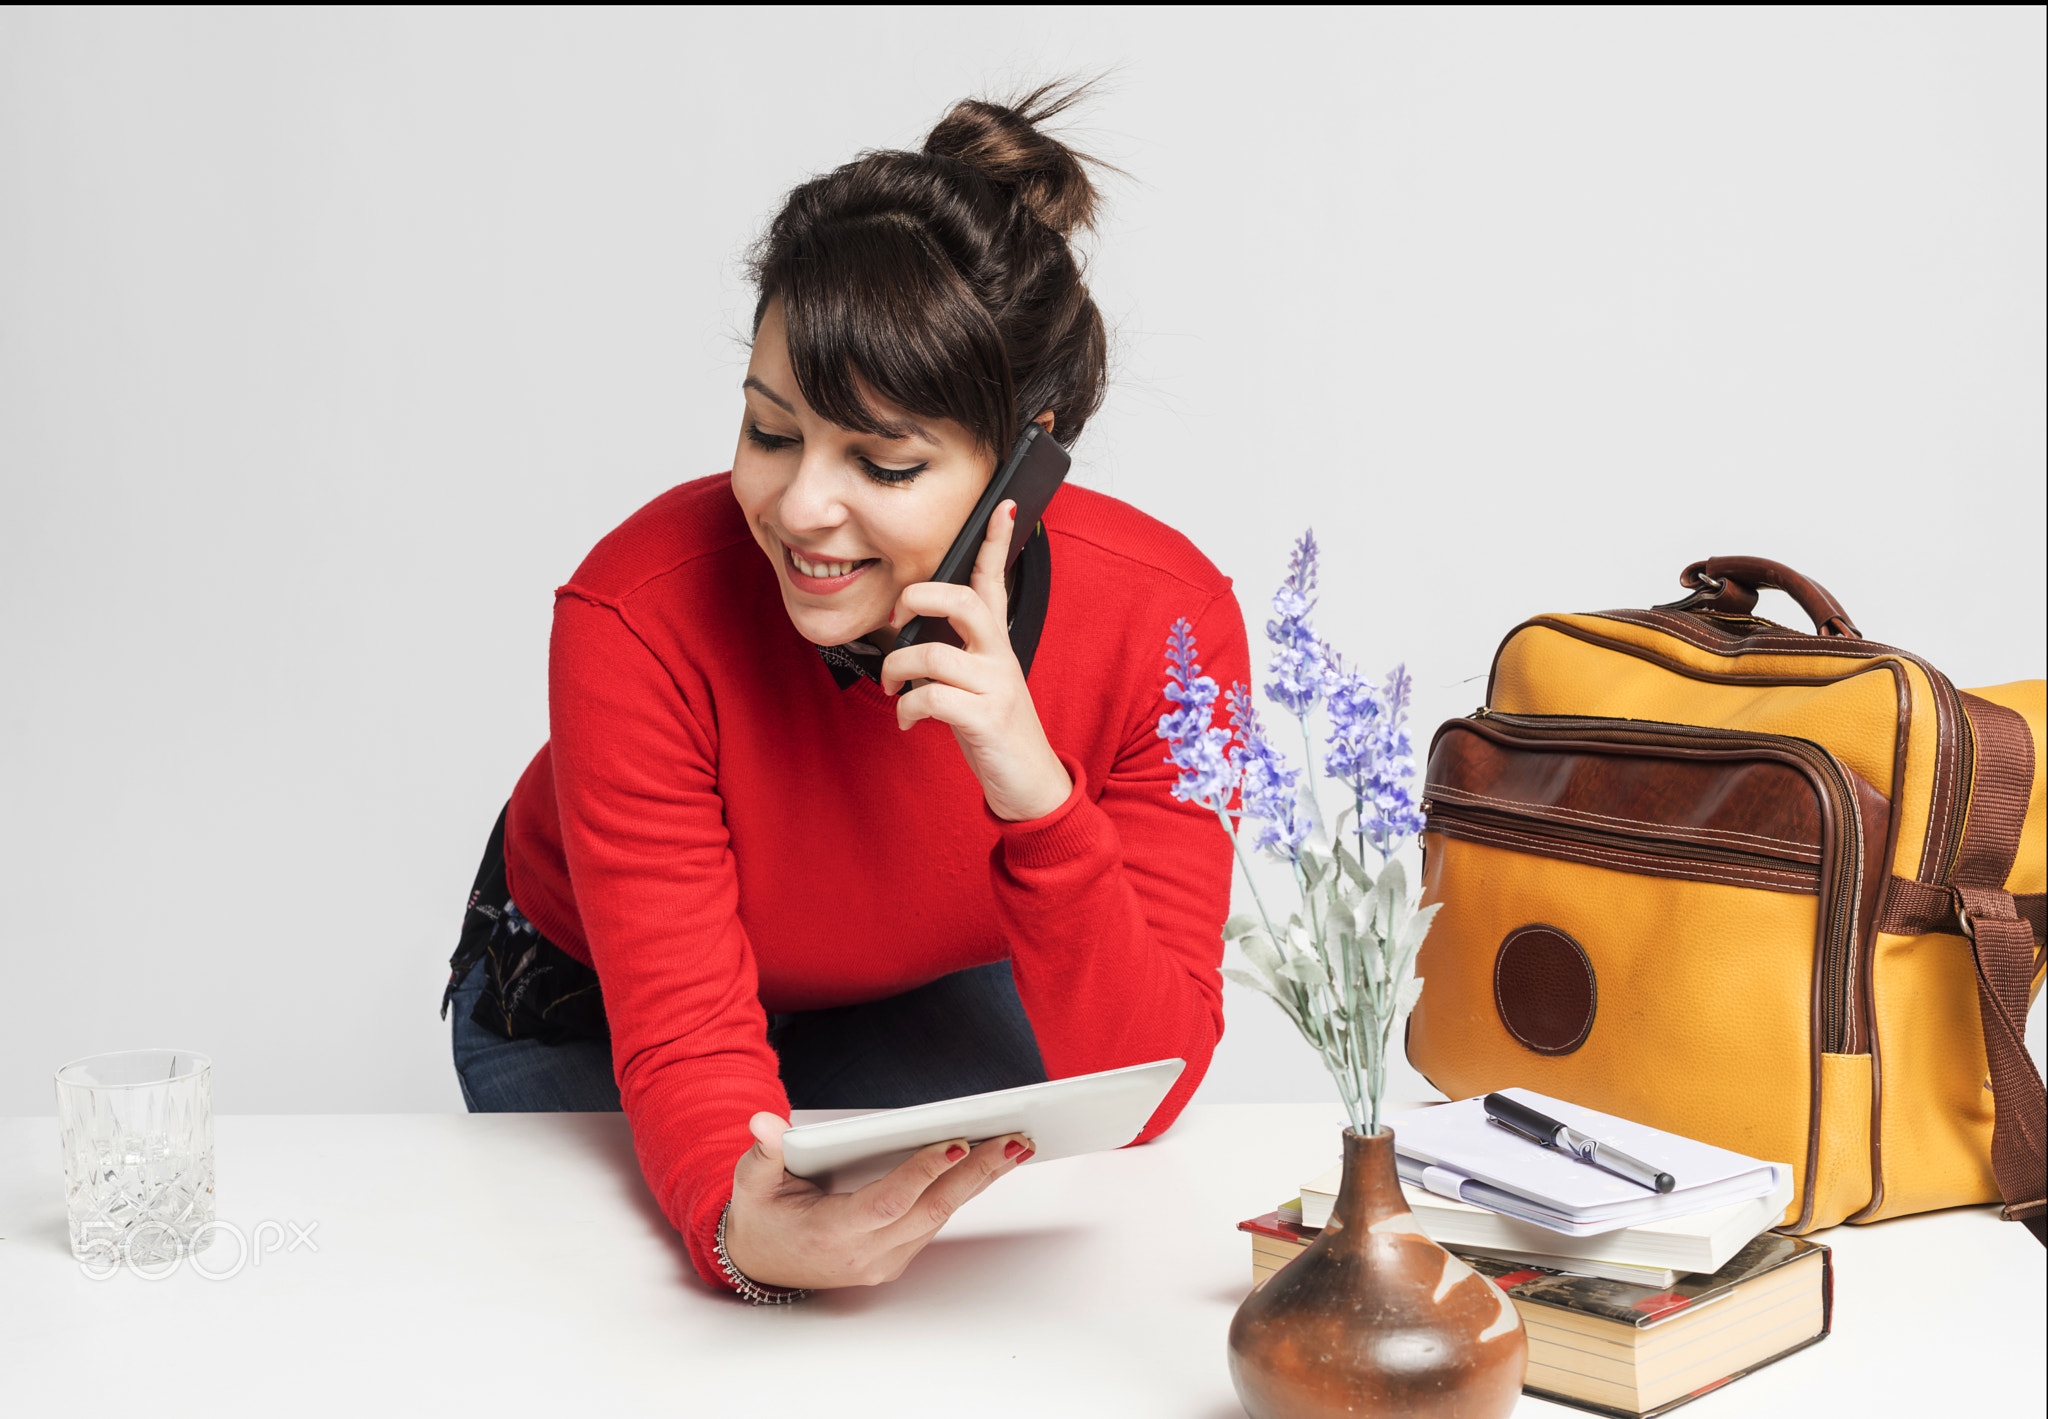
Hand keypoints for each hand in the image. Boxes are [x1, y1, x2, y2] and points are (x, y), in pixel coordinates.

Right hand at [723, 1112, 1033, 1289]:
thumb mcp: (752, 1183)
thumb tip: (765, 1123)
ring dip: (979, 1180)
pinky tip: (989, 1163)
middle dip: (975, 1173)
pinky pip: (935, 1221)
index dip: (923, 1173)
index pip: (888, 1202)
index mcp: (831, 1233)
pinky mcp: (896, 1258)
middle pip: (930, 1211)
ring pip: (940, 1216)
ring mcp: (884, 1261)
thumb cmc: (761, 1217)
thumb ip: (763, 1153)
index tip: (957, 1142)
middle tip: (1013, 1140)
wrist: (760, 1263)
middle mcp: (865, 1254)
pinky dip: (962, 1190)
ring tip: (1015, 1144)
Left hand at [882, 500, 1073, 821]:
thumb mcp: (978, 682)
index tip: (1002, 505)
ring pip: (931, 654)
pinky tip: (908, 722)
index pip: (995, 582)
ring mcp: (995, 685)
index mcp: (996, 643)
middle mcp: (999, 656)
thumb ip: (954, 654)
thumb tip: (909, 637)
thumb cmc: (994, 728)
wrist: (1029, 783)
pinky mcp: (985, 717)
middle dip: (919, 598)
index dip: (996, 543)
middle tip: (898, 617)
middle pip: (963, 602)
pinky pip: (931, 698)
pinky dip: (907, 710)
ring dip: (897, 670)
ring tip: (894, 689)